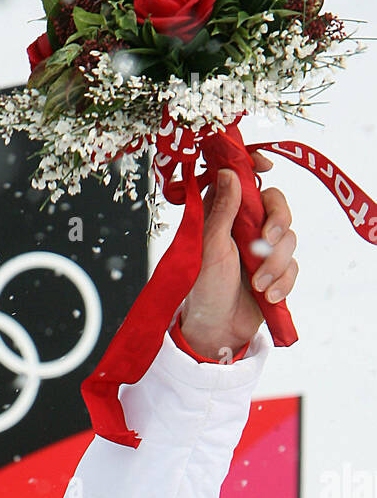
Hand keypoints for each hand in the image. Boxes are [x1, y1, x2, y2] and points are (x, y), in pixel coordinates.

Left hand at [179, 156, 298, 360]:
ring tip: (257, 286)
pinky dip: (283, 282)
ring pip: (289, 237)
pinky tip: (267, 296)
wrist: (215, 331)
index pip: (244, 179)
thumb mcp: (209, 247)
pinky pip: (293, 266)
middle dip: (277, 223)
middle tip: (265, 243)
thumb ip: (222, 210)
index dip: (255, 167)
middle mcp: (245, 227)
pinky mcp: (276, 270)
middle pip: (277, 205)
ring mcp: (262, 249)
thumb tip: (229, 172)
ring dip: (275, 264)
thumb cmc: (203, 289)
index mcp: (223, 215)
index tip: (266, 167)